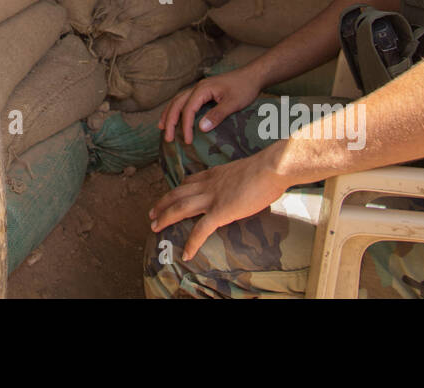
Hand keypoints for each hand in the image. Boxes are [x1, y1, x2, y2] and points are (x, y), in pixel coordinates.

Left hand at [148, 152, 290, 260]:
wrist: (271, 168)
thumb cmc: (268, 169)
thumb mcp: (247, 170)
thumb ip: (241, 179)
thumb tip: (250, 185)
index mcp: (215, 174)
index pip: (190, 180)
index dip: (179, 189)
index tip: (171, 195)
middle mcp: (208, 184)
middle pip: (178, 193)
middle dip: (163, 203)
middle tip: (152, 213)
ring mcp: (212, 197)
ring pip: (180, 208)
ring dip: (165, 218)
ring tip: (154, 227)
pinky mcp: (220, 211)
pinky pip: (201, 230)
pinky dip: (192, 243)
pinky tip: (187, 254)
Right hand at [158, 67, 262, 145]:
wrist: (252, 76)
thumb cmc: (244, 88)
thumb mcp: (233, 103)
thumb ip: (217, 115)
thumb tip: (200, 128)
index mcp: (203, 89)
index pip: (188, 109)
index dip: (185, 126)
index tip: (187, 141)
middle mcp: (197, 87)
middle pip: (177, 104)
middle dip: (170, 121)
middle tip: (167, 138)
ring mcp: (199, 88)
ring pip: (177, 100)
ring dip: (169, 114)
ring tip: (162, 127)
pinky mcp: (203, 91)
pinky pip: (184, 100)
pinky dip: (176, 109)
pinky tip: (175, 116)